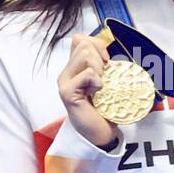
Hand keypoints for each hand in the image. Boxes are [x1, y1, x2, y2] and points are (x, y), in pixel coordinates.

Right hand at [57, 33, 119, 149]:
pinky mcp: (67, 92)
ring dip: (99, 68)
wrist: (100, 133)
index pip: (79, 38)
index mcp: (74, 67)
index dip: (97, 44)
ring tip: (99, 85)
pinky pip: (87, 74)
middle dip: (100, 56)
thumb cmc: (104, 109)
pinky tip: (97, 93)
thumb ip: (102, 64)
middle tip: (103, 77)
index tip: (106, 62)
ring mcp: (64, 82)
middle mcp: (66, 72)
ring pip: (85, 55)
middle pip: (83, 44)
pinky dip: (98, 81)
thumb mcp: (104, 80)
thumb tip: (109, 47)